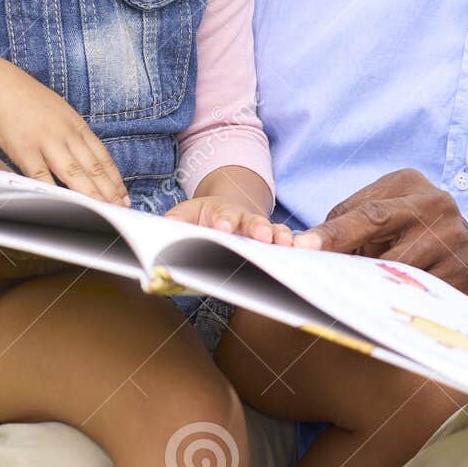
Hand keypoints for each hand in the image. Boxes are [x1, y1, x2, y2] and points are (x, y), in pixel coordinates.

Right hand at [0, 59, 127, 204]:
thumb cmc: (26, 100)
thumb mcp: (59, 112)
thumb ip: (72, 134)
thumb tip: (84, 155)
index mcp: (77, 126)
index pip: (102, 157)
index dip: (114, 178)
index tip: (123, 195)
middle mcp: (66, 134)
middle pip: (93, 168)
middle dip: (108, 191)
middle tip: (120, 208)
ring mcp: (46, 142)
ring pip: (74, 173)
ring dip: (90, 194)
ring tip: (102, 210)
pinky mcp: (24, 149)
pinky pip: (41, 175)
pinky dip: (52, 191)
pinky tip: (63, 204)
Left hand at [166, 196, 292, 244]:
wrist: (225, 214)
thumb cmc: (203, 218)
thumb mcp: (185, 214)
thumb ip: (176, 220)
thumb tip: (166, 228)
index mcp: (221, 212)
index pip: (223, 215)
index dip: (224, 221)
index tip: (223, 227)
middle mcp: (244, 220)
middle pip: (253, 221)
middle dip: (258, 228)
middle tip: (263, 236)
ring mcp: (260, 231)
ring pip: (274, 231)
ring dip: (280, 237)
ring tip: (285, 244)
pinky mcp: (271, 243)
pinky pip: (283, 244)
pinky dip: (292, 248)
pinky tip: (300, 255)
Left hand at [293, 169, 467, 299]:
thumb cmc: (420, 244)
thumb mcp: (393, 223)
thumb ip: (355, 229)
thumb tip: (304, 249)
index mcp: (409, 183)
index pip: (359, 206)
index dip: (327, 230)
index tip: (297, 246)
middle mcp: (432, 202)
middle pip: (373, 217)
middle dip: (335, 237)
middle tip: (303, 253)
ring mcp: (450, 234)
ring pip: (391, 260)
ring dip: (361, 278)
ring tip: (336, 294)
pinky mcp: (458, 269)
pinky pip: (412, 289)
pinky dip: (388, 299)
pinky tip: (373, 308)